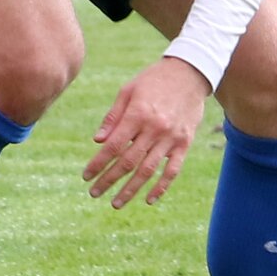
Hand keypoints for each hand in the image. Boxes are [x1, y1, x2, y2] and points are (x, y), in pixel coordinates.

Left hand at [83, 57, 209, 208]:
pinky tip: (149, 199)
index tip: (86, 176)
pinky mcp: (185, 143)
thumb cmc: (153, 80)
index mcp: (138, 114)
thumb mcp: (128, 90)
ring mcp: (171, 137)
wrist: (190, 72)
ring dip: (130, 189)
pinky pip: (172, 170)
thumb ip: (113, 117)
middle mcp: (154, 128)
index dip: (98, 163)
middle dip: (109, 180)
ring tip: (115, 203)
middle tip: (94, 193)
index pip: (113, 146)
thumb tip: (97, 142)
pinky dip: (161, 187)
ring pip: (148, 170)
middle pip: (128, 162)